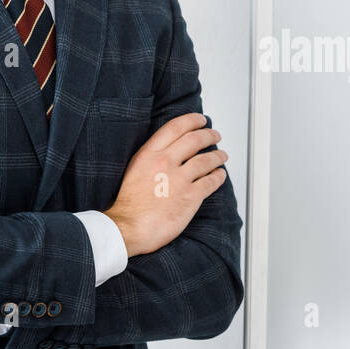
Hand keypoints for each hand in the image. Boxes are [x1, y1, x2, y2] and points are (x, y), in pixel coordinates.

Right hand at [104, 112, 227, 257]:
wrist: (127, 228)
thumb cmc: (128, 205)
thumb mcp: (134, 170)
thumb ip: (151, 158)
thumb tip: (168, 151)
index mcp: (149, 154)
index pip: (175, 127)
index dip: (192, 120)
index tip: (200, 120)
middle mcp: (165, 162)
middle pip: (195, 140)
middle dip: (209, 135)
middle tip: (215, 135)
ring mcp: (179, 179)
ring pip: (206, 160)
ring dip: (218, 156)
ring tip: (222, 156)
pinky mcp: (190, 196)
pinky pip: (211, 181)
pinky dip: (218, 176)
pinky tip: (220, 175)